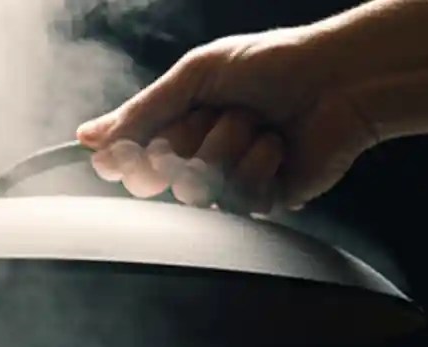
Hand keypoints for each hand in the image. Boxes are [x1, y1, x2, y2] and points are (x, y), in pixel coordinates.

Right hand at [76, 26, 378, 214]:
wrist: (340, 79)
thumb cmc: (272, 64)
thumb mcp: (194, 75)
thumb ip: (140, 112)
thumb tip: (86, 138)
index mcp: (178, 126)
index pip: (132, 160)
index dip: (136, 156)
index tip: (144, 145)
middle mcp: (199, 157)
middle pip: (163, 178)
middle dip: (191, 140)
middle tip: (221, 113)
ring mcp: (230, 182)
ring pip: (201, 191)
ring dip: (230, 146)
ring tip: (259, 123)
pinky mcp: (263, 201)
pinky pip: (240, 201)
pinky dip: (259, 165)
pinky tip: (279, 145)